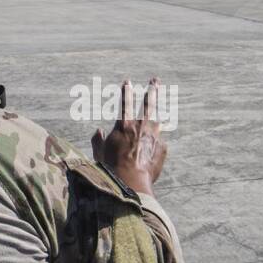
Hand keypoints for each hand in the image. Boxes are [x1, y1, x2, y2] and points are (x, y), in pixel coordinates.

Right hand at [91, 78, 167, 196]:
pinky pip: (160, 140)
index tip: (128, 81)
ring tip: (164, 99)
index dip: (126, 91)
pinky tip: (156, 141)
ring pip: (158, 117)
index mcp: (123, 126)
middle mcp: (140, 127)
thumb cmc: (111, 168)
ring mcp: (154, 136)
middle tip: (156, 80)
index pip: (125, 103)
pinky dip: (157, 139)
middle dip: (152, 90)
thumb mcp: (99, 153)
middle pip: (148, 104)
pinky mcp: (162, 148)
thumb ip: (98, 141)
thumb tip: (98, 131)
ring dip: (160, 107)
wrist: (131, 182)